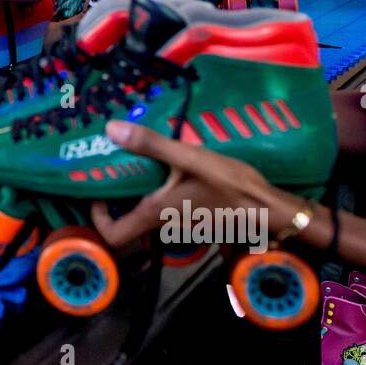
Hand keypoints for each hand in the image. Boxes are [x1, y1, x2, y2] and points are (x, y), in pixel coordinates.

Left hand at [89, 119, 275, 253]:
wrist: (269, 208)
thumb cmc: (230, 186)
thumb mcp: (189, 158)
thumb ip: (150, 145)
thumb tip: (110, 129)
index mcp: (155, 213)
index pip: (113, 235)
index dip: (97, 217)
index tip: (97, 190)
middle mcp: (163, 224)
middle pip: (126, 220)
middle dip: (115, 195)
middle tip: (111, 163)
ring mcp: (179, 223)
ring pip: (145, 211)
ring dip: (137, 189)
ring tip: (135, 157)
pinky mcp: (193, 216)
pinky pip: (164, 206)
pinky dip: (157, 188)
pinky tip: (165, 164)